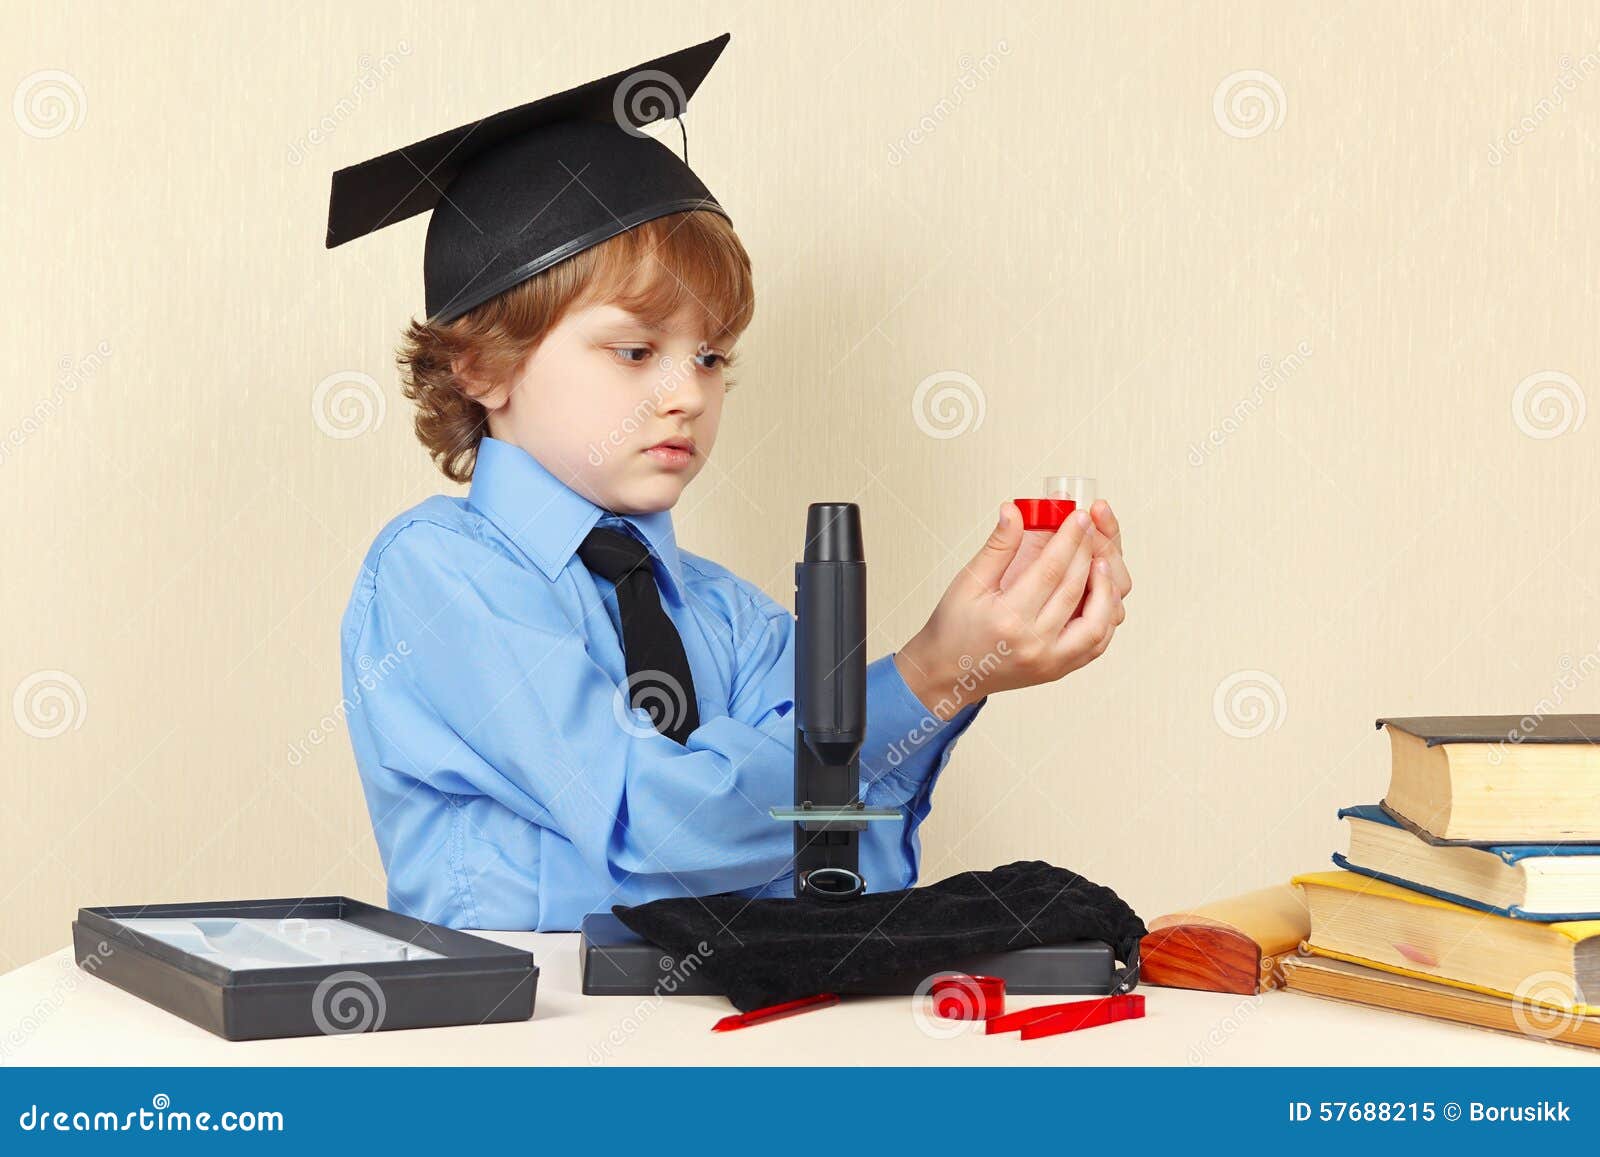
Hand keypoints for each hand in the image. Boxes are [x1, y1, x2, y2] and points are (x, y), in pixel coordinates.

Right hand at [894, 501, 1126, 718]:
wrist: (950, 673)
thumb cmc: (954, 627)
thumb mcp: (968, 582)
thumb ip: (997, 546)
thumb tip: (1014, 510)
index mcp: (1008, 619)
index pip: (1050, 570)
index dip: (1069, 538)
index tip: (1079, 516)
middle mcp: (1033, 644)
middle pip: (1074, 591)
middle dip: (1087, 553)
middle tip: (1091, 529)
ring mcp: (1050, 662)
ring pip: (1096, 623)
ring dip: (1105, 589)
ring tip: (1101, 562)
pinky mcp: (1059, 670)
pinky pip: (1095, 644)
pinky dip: (1104, 617)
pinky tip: (1101, 594)